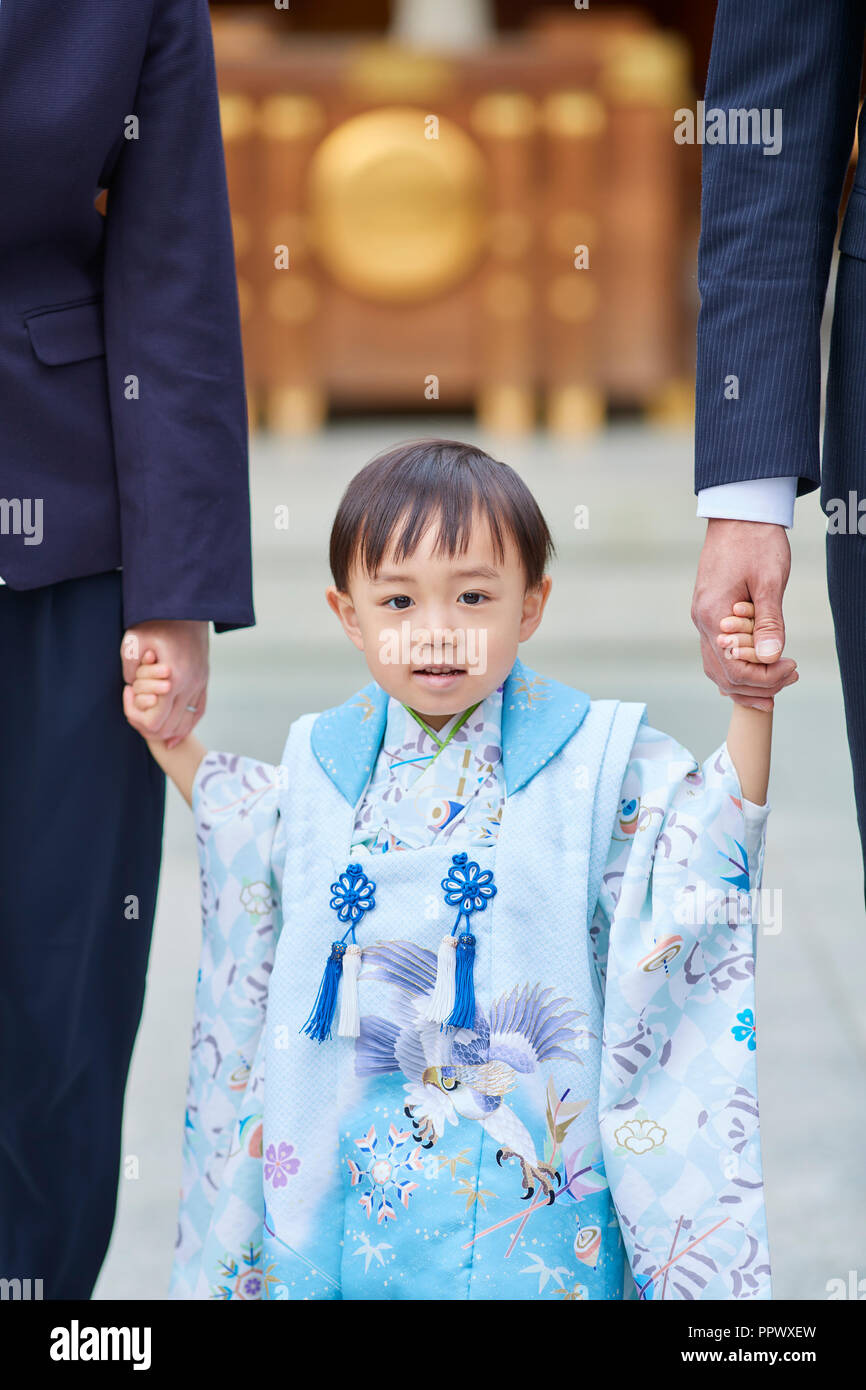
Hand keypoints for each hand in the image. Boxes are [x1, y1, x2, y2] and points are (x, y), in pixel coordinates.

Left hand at [121, 619, 207, 747]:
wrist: (186, 606)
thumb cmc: (156, 622)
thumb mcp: (132, 642)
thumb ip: (129, 670)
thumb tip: (132, 688)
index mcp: (174, 678)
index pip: (155, 722)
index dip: (135, 715)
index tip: (127, 692)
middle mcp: (191, 685)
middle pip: (169, 728)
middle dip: (147, 724)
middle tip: (134, 704)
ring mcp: (200, 683)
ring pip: (186, 723)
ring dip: (166, 727)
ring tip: (149, 714)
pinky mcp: (204, 680)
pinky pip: (198, 711)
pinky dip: (186, 725)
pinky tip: (175, 734)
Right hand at [692, 518, 797, 710]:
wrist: (738, 515)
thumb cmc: (756, 543)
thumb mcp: (770, 581)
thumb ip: (769, 622)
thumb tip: (772, 658)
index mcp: (713, 616)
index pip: (735, 668)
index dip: (766, 678)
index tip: (792, 668)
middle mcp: (701, 622)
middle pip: (723, 675)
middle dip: (758, 685)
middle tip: (791, 676)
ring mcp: (702, 619)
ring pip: (716, 668)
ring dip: (745, 682)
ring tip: (777, 682)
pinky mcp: (707, 612)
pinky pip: (716, 653)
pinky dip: (735, 667)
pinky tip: (755, 668)